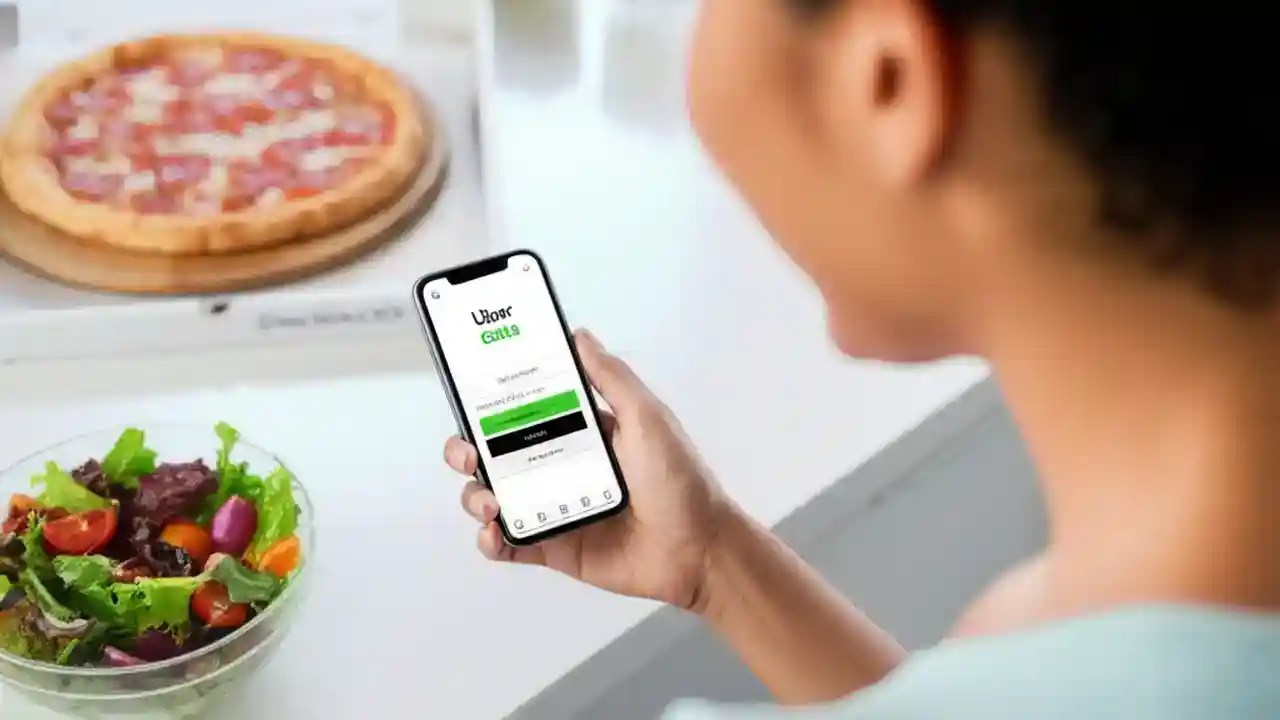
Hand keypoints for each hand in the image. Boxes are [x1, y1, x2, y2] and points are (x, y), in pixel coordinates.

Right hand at [443, 330, 730, 609]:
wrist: (699, 550)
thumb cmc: (682, 482)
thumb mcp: (647, 418)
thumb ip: (611, 378)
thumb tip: (580, 336)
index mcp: (581, 432)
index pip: (524, 410)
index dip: (492, 404)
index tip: (471, 394)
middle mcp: (561, 467)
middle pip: (495, 453)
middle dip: (467, 450)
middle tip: (468, 453)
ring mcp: (554, 507)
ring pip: (493, 497)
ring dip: (475, 496)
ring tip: (489, 501)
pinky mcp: (554, 546)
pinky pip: (509, 544)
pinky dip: (491, 540)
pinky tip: (496, 532)